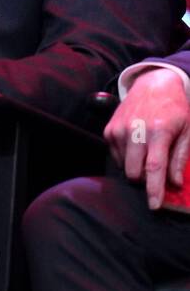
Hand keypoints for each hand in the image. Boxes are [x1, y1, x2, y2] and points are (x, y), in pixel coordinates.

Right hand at [105, 67, 189, 208]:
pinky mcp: (109, 130)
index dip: (154, 190)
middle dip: (145, 179)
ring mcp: (119, 130)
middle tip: (156, 172)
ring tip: (147, 152)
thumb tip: (174, 183)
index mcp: (158, 131)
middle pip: (134, 172)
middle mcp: (135, 131)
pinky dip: (126, 158)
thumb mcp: (187, 131)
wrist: (153, 84)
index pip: (154, 167)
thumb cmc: (174, 109)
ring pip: (123, 166)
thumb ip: (180, 157)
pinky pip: (116, 156)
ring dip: (136, 167)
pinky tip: (137, 145)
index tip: (154, 206)